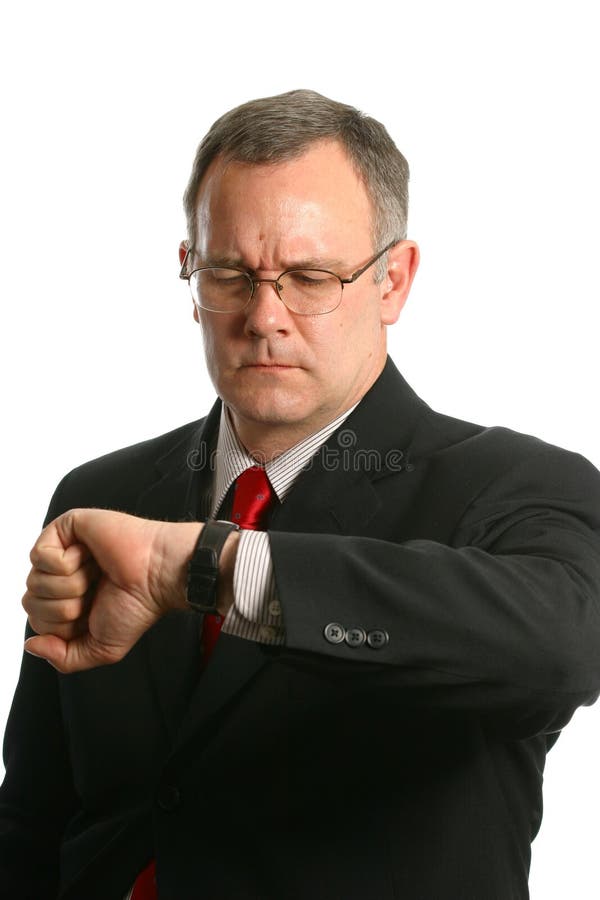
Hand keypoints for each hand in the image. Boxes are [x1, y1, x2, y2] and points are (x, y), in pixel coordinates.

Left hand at [23, 508, 200, 672]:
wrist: (155, 578)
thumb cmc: (137, 606)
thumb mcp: (101, 649)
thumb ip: (64, 658)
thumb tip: (32, 644)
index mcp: (69, 598)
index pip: (37, 621)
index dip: (63, 627)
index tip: (94, 613)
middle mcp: (62, 574)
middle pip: (31, 602)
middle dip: (65, 608)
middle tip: (96, 593)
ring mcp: (62, 550)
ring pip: (34, 581)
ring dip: (71, 585)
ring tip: (97, 573)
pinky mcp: (65, 527)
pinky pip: (39, 556)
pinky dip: (67, 564)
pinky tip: (90, 557)